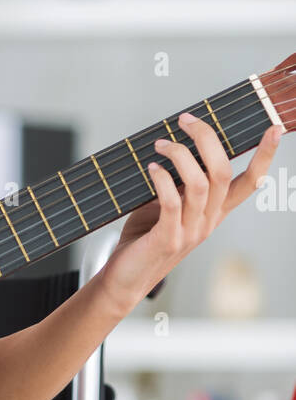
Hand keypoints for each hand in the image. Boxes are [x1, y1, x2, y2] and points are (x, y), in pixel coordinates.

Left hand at [99, 111, 282, 314]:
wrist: (125, 279)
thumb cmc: (143, 240)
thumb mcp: (166, 207)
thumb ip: (177, 184)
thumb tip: (173, 146)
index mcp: (214, 212)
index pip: (249, 182)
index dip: (264, 156)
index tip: (274, 129)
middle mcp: (208, 222)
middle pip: (223, 172)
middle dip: (207, 138)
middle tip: (185, 120)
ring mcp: (190, 232)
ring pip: (199, 184)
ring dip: (179, 155)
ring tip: (160, 144)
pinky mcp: (168, 240)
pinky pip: (171, 202)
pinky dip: (162, 179)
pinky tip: (151, 167)